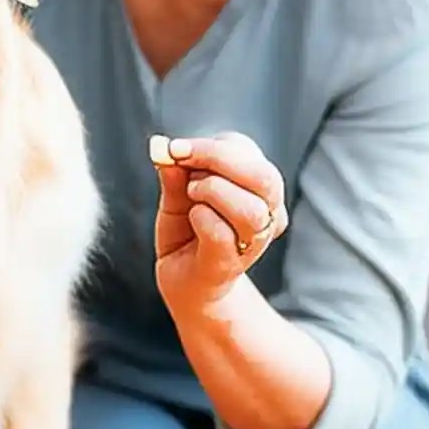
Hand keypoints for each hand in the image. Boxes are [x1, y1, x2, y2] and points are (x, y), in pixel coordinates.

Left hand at [151, 132, 288, 312]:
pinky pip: (221, 233)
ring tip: (192, 196)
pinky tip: (192, 219)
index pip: (246, 152)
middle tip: (182, 161)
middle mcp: (266, 213)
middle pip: (264, 177)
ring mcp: (251, 242)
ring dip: (211, 191)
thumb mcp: (176, 197)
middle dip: (217, 160)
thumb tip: (163, 148)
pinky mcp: (228, 264)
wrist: (186, 283)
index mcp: (256, 186)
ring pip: (249, 208)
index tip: (177, 149)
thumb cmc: (187, 233)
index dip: (210, 145)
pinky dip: (200, 218)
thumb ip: (174, 175)